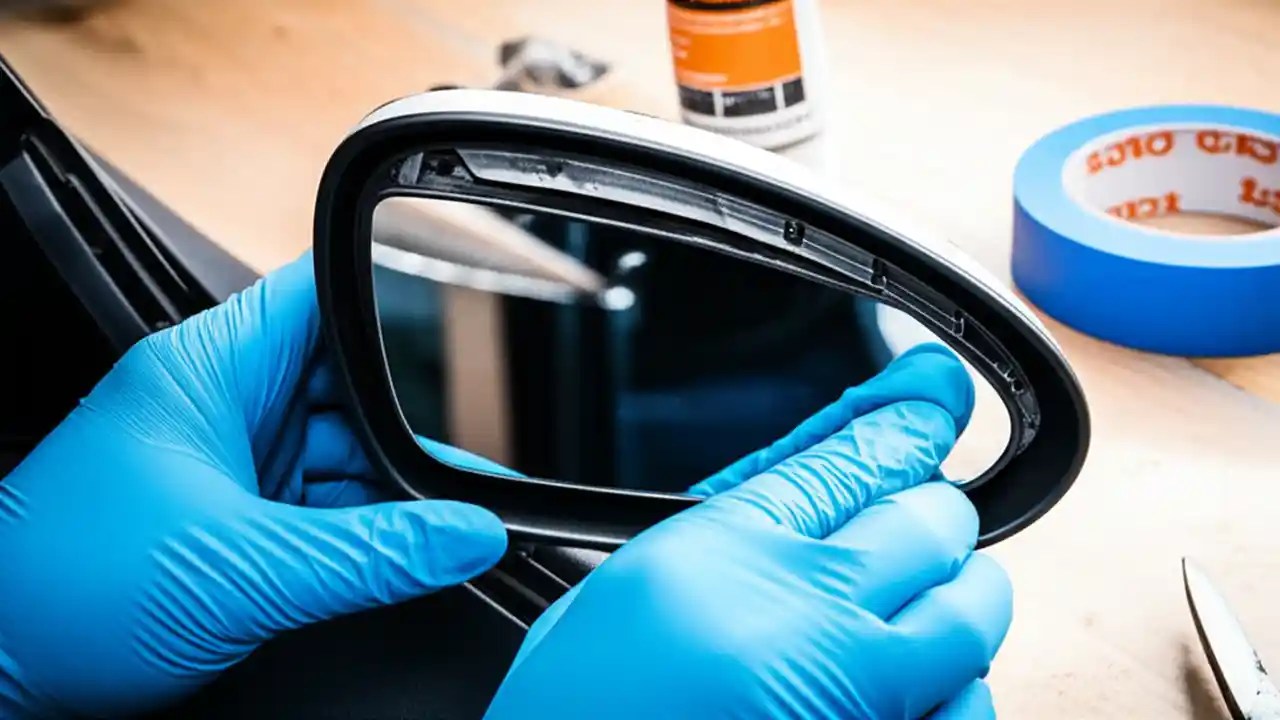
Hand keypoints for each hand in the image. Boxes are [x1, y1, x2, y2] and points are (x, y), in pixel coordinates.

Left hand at [0, 254, 507, 717]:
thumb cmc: (61, 591)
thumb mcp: (240, 569)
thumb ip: (371, 555)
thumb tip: (467, 536)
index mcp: (211, 369)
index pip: (321, 297)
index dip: (395, 304)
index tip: (468, 336)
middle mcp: (225, 404)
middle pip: (351, 386)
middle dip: (411, 428)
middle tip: (471, 474)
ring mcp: (233, 462)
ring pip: (345, 454)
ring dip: (393, 488)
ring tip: (454, 522)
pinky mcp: (238, 518)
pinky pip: (327, 507)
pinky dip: (370, 528)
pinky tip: (410, 549)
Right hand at [485, 346, 1011, 719]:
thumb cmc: (587, 697)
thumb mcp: (638, 572)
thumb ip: (740, 513)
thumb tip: (820, 476)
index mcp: (741, 553)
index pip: (860, 458)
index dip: (910, 416)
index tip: (934, 390)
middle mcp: (815, 621)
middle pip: (940, 522)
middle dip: (934, 511)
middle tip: (911, 520)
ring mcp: (863, 696)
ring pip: (975, 614)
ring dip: (956, 597)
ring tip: (909, 609)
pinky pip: (973, 708)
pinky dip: (958, 686)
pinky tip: (914, 684)